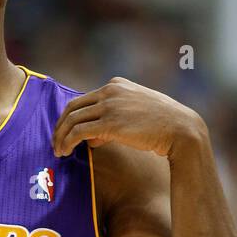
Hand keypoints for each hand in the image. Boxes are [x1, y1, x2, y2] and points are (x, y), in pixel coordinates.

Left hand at [52, 77, 205, 159]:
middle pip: (72, 107)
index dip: (72, 118)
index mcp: (116, 84)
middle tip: (55, 142)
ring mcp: (110, 105)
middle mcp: (110, 90)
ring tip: (58, 152)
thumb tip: (94, 137)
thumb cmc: (162, 125)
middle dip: (60, 126)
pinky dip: (68, 142)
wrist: (181, 129)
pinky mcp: (111, 122)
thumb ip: (114, 118)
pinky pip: (79, 132)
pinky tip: (66, 152)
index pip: (84, 99)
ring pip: (72, 119)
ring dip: (61, 137)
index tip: (67, 133)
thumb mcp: (136, 112)